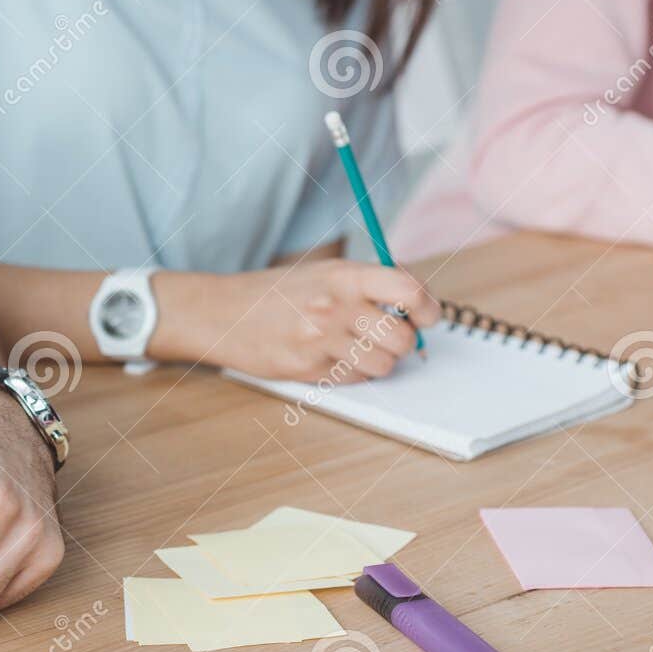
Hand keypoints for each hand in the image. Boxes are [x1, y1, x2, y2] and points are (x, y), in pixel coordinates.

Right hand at [158, 260, 438, 382]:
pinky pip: (353, 379)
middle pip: (400, 337)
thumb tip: (417, 307)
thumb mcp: (326, 272)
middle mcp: (334, 307)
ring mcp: (319, 340)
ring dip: (377, 362)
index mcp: (345, 275)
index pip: (409, 292)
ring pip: (382, 365)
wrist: (224, 313)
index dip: (428, 309)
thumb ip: (370, 284)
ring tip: (355, 349)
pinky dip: (352, 373)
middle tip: (387, 338)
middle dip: (401, 343)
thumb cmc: (279, 293)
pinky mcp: (307, 368)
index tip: (426, 317)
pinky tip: (330, 358)